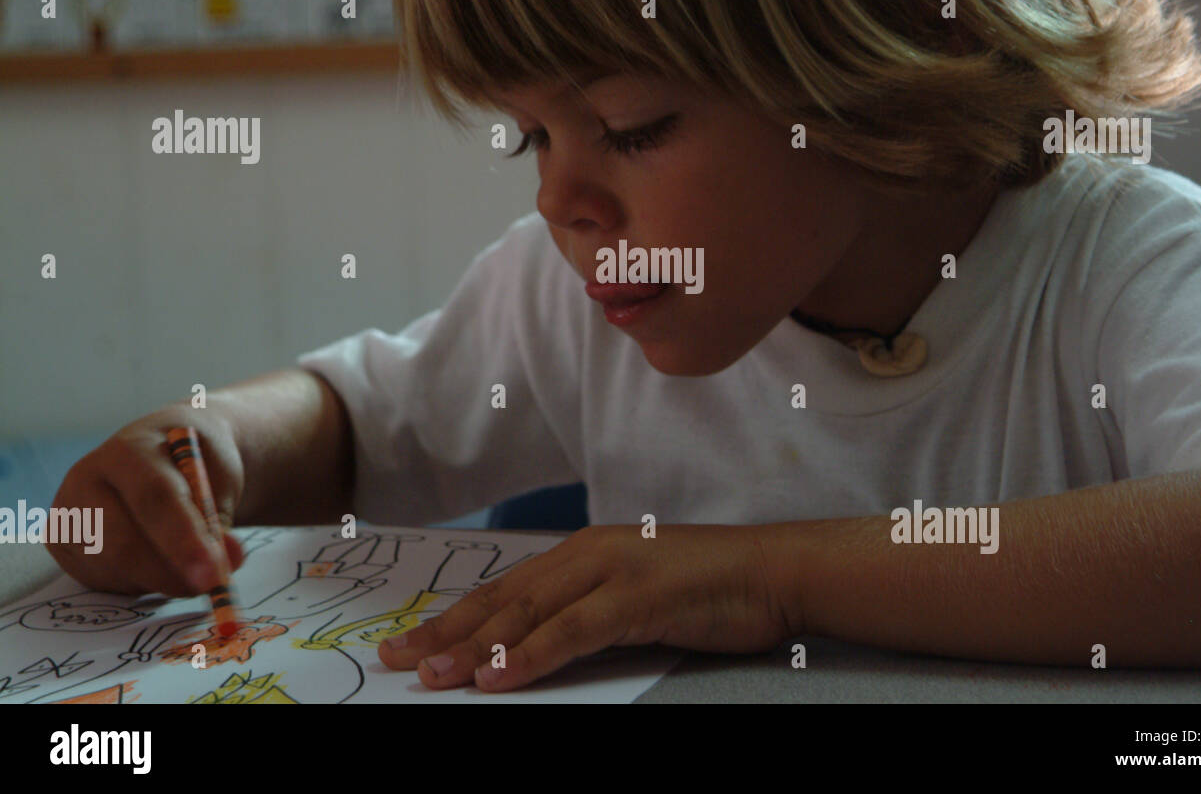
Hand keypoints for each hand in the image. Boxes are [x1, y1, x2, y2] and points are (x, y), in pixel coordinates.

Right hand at [46, 409, 245, 595]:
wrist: (167, 452)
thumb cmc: (197, 464)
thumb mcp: (219, 479)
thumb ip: (219, 519)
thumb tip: (227, 561)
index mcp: (130, 451)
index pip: (154, 498)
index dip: (185, 539)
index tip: (214, 572)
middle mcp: (87, 480)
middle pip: (123, 543)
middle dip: (172, 574)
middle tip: (212, 585)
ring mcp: (69, 514)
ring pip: (115, 570)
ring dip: (161, 579)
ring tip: (188, 558)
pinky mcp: (62, 546)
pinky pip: (104, 582)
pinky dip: (140, 583)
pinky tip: (155, 558)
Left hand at [377, 523, 797, 690]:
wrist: (775, 571)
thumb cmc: (710, 588)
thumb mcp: (637, 596)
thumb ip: (589, 611)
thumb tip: (537, 644)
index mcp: (586, 551)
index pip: (507, 589)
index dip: (456, 617)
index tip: (414, 642)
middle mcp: (590, 553)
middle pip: (503, 598)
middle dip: (446, 631)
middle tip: (398, 660)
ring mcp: (614, 571)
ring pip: (528, 612)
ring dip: (475, 646)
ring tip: (432, 676)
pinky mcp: (639, 597)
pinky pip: (573, 631)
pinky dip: (531, 654)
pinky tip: (499, 676)